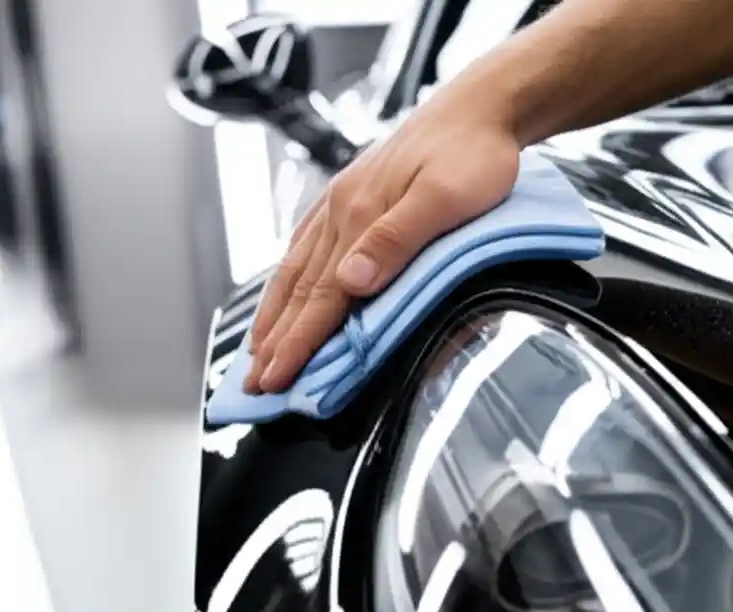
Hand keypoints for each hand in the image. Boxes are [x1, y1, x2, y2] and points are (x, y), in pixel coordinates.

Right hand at [244, 88, 520, 394]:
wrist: (480, 106)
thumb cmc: (474, 153)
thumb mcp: (444, 198)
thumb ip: (395, 241)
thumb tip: (349, 283)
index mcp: (361, 217)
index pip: (322, 297)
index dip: (297, 343)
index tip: (275, 379)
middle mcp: (342, 210)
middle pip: (300, 289)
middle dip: (274, 341)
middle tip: (252, 383)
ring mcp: (343, 201)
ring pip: (296, 267)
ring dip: (274, 313)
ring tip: (256, 348)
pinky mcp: (352, 193)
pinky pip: (307, 243)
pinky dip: (288, 275)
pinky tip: (284, 287)